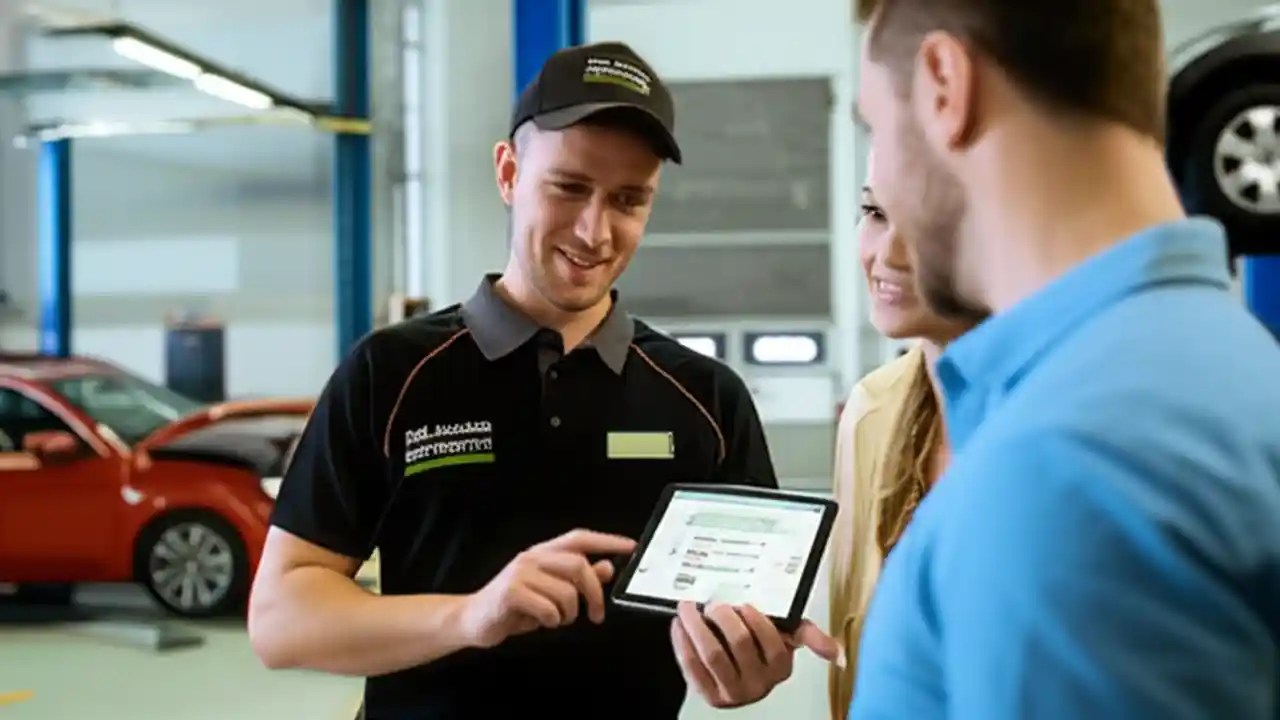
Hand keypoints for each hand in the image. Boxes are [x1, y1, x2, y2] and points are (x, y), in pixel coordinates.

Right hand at [459, 529, 635, 648]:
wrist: (472, 619)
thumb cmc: (514, 606)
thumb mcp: (550, 590)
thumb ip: (577, 579)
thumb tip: (608, 567)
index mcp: (543, 553)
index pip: (580, 538)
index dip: (607, 540)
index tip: (631, 547)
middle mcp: (533, 557)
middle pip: (579, 565)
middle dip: (594, 593)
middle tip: (596, 614)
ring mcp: (521, 573)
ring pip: (566, 592)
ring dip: (568, 614)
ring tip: (556, 619)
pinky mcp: (512, 593)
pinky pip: (548, 609)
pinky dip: (551, 621)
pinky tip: (541, 622)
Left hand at [671, 601, 840, 707]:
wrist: (732, 667)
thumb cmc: (759, 644)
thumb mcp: (786, 635)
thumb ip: (808, 635)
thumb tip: (838, 655)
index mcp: (780, 668)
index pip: (771, 642)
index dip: (756, 620)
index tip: (745, 604)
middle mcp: (758, 684)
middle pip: (738, 643)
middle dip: (723, 617)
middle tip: (713, 602)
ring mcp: (732, 693)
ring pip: (711, 653)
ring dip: (696, 626)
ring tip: (688, 607)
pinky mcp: (708, 695)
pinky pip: (691, 665)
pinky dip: (683, 642)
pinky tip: (680, 626)